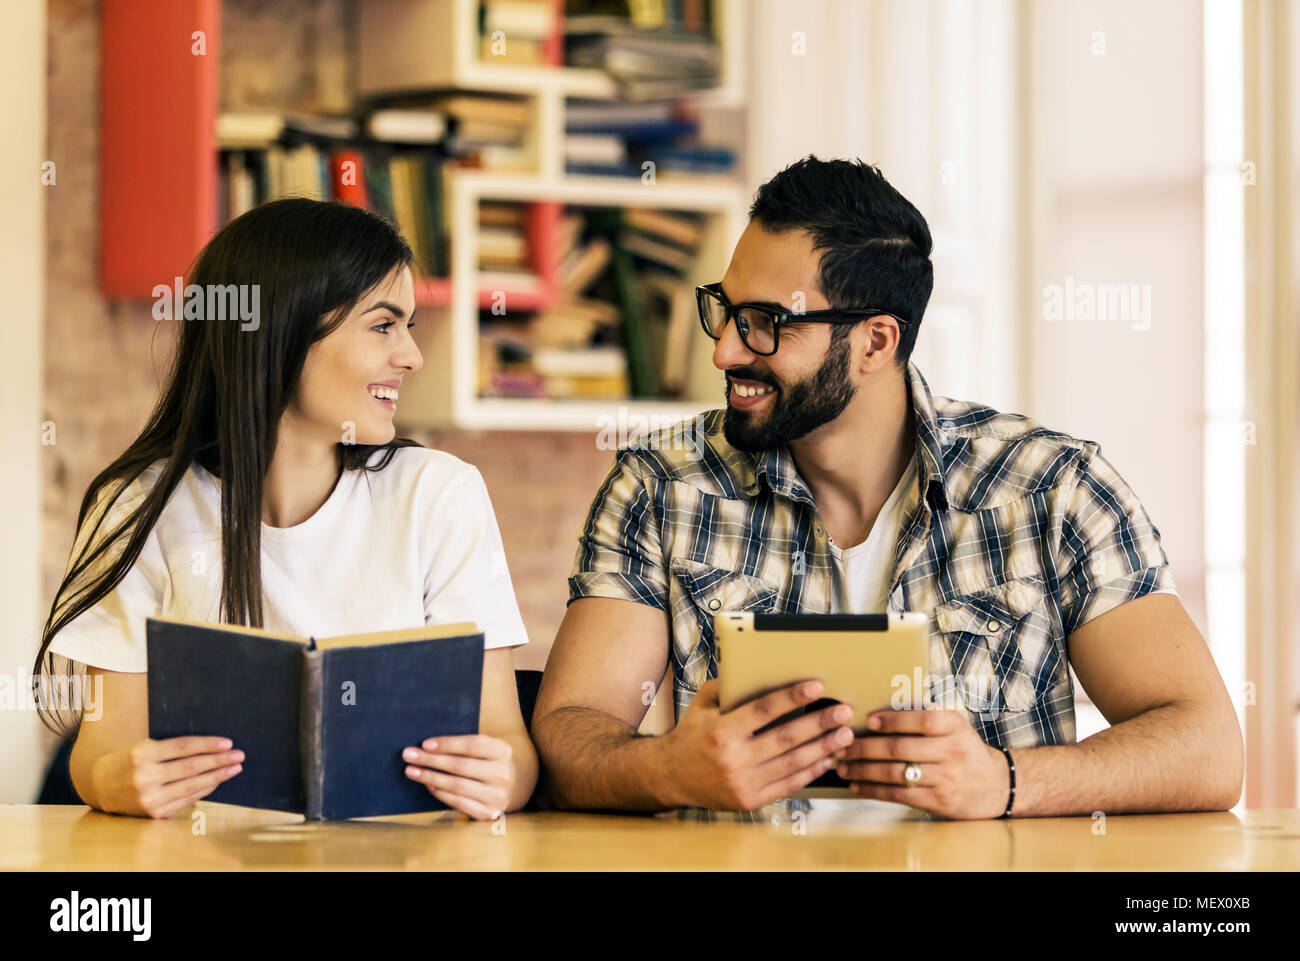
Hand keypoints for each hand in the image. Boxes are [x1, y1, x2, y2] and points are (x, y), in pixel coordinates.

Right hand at [94, 736, 242, 818]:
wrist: (100, 785)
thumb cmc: (129, 760)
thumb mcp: (144, 747)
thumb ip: (172, 749)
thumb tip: (211, 749)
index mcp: (142, 754)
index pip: (183, 748)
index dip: (207, 745)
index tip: (228, 743)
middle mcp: (144, 777)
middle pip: (191, 767)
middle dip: (219, 761)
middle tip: (239, 755)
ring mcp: (149, 798)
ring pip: (191, 785)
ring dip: (217, 776)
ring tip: (234, 768)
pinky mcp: (153, 813)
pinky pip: (186, 799)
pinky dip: (204, 790)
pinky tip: (217, 781)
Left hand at [402, 735, 512, 820]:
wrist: (512, 787)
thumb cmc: (487, 762)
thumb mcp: (485, 749)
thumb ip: (464, 746)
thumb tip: (427, 745)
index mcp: (503, 751)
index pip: (474, 745)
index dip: (448, 744)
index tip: (425, 743)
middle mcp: (503, 774)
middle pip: (461, 766)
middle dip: (431, 760)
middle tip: (409, 755)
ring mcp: (496, 796)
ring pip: (457, 785)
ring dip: (430, 777)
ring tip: (411, 771)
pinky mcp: (488, 813)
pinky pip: (458, 803)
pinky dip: (440, 793)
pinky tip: (427, 785)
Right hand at [662, 677, 854, 810]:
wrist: (670, 776)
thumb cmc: (692, 733)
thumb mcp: (703, 704)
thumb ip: (730, 687)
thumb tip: (762, 668)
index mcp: (720, 731)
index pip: (763, 710)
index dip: (792, 697)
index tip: (817, 686)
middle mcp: (732, 759)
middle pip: (785, 738)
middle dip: (819, 724)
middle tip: (843, 711)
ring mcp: (742, 784)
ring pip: (792, 763)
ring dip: (823, 748)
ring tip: (845, 735)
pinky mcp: (750, 801)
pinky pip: (788, 785)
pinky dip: (811, 771)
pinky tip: (827, 758)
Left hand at [833, 705, 1010, 818]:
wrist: (994, 786)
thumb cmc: (963, 750)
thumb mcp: (954, 727)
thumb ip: (925, 717)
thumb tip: (880, 710)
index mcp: (954, 726)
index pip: (922, 719)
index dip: (894, 720)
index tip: (869, 720)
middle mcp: (952, 751)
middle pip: (901, 748)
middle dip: (865, 748)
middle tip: (842, 745)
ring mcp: (946, 779)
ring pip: (896, 774)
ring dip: (863, 770)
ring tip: (843, 766)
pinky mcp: (938, 802)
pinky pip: (899, 795)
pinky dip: (874, 790)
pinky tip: (857, 785)